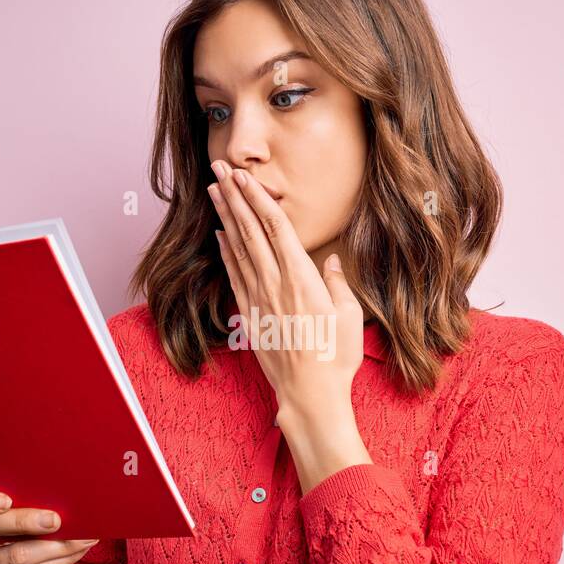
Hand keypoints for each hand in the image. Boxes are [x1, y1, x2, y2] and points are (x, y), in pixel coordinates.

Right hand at [0, 483, 95, 563]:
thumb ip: (23, 498)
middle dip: (23, 521)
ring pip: (14, 555)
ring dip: (52, 544)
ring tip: (79, 536)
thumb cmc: (26, 535)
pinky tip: (77, 549)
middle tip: (55, 519)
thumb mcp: (19, 512)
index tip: (6, 500)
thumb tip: (57, 487)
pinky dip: (60, 560)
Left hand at [208, 159, 363, 416]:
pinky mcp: (250, 316)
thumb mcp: (349, 316)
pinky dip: (225, 252)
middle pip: (250, 230)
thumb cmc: (335, 358)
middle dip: (234, 196)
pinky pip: (235, 276)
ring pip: (238, 248)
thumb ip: (337, 284)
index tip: (243, 175)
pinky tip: (219, 235)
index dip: (257, 197)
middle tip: (219, 168)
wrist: (309, 395)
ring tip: (214, 191)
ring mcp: (259, 299)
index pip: (275, 227)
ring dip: (225, 216)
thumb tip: (332, 263)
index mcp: (301, 277)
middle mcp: (275, 283)